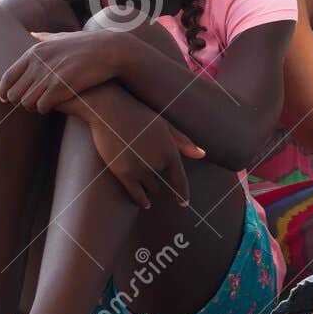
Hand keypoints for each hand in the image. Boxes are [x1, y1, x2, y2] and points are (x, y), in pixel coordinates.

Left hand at [0, 31, 121, 112]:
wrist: (109, 50)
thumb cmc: (88, 45)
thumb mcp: (63, 37)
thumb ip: (46, 37)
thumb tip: (33, 34)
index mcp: (35, 51)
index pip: (8, 76)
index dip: (4, 90)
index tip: (5, 99)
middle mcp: (38, 63)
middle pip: (15, 93)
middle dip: (20, 101)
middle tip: (29, 104)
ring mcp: (49, 75)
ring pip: (27, 102)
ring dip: (32, 107)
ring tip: (40, 106)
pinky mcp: (61, 86)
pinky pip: (42, 106)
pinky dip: (44, 109)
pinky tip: (52, 107)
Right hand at [76, 88, 203, 208]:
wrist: (110, 109)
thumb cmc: (138, 115)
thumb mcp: (164, 125)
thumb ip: (183, 142)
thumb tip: (202, 155)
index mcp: (170, 151)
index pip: (180, 180)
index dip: (183, 194)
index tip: (183, 203)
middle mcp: (157, 163)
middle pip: (162, 183)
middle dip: (158, 179)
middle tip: (147, 170)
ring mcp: (140, 169)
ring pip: (150, 188)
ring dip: (148, 186)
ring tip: (141, 177)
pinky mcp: (123, 173)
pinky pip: (136, 194)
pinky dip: (141, 200)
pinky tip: (144, 204)